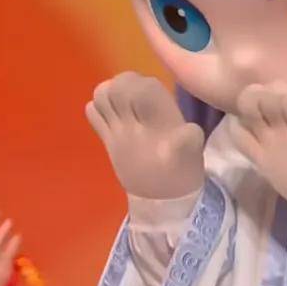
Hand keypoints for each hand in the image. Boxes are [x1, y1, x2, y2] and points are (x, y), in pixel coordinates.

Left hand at [85, 72, 204, 199]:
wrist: (163, 204)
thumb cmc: (182, 173)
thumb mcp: (194, 152)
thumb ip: (190, 137)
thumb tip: (187, 129)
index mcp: (156, 128)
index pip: (141, 90)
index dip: (146, 83)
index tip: (154, 90)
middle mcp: (130, 129)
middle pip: (117, 88)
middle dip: (128, 81)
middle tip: (139, 90)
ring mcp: (114, 135)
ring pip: (100, 97)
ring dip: (111, 91)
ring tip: (125, 99)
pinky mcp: (105, 142)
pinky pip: (92, 113)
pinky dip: (99, 106)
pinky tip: (114, 112)